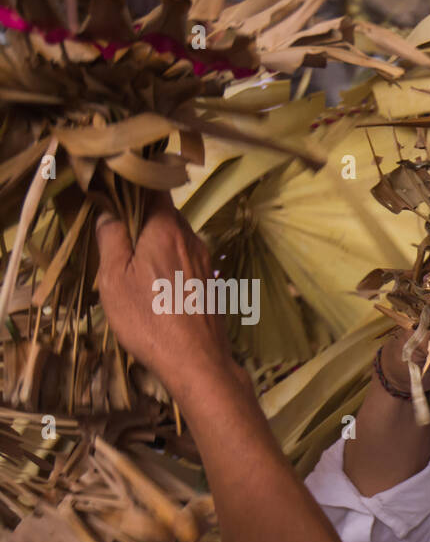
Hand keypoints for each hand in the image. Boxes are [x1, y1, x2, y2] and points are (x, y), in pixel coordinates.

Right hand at [95, 196, 239, 403]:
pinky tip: (153, 280)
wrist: (197, 362)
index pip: (155, 185)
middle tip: (112, 226)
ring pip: (175, 236)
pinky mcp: (210, 282)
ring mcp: (205, 261)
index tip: (112, 182)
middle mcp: (191, 238)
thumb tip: (107, 209)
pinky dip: (167, 259)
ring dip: (153, 240)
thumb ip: (111, 238)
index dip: (134, 179)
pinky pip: (184, 258)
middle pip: (164, 212)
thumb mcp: (114, 278)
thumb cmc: (149, 319)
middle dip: (139, 213)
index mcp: (167, 229)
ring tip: (129, 258)